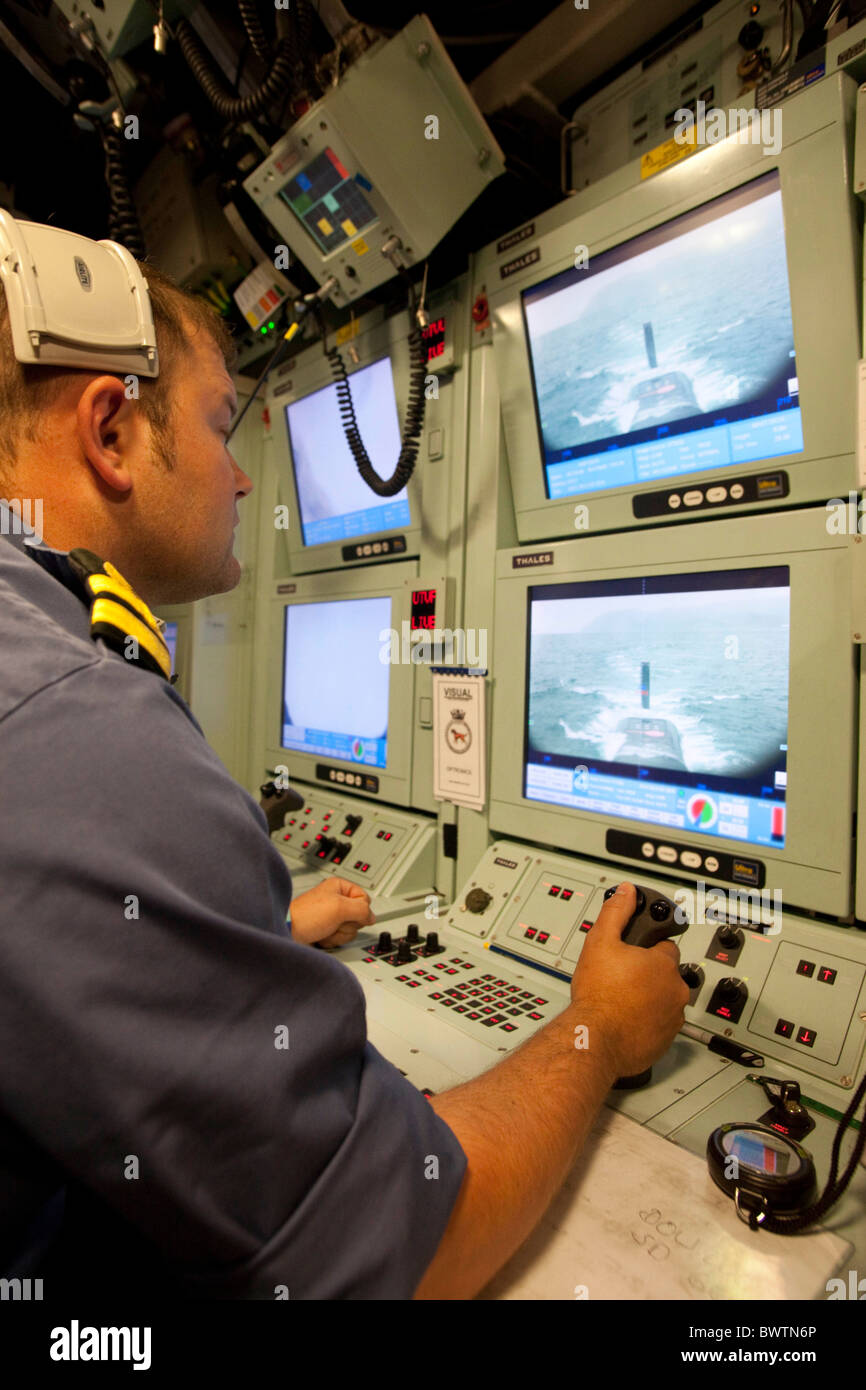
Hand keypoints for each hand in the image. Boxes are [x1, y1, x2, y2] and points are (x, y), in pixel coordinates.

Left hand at [290, 877, 375, 947]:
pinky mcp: (327, 930)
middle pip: (359, 916)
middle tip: (333, 921)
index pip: (365, 899)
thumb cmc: (306, 916)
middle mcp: (336, 900)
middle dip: (347, 923)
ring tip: (325, 929)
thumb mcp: (339, 907)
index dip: (359, 909)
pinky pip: (341, 938)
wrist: (287, 933)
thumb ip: (362, 910)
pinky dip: (332, 940)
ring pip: (351, 929)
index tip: (347, 913)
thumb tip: (372, 917)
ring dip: (339, 933)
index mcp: (340, 887)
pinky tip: (322, 936)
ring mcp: (332, 917)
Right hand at [570, 882, 688, 1076]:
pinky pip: (661, 1025)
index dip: (646, 948)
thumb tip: (627, 892)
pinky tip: (627, 1020)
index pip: (665, 946)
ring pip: (665, 1000)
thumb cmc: (599, 996)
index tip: (631, 955)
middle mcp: (676, 990)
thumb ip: (616, 912)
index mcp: (664, 963)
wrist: (594, 1039)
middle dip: (648, 974)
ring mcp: (673, 1017)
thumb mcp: (601, 941)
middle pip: (666, 974)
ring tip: (622, 1000)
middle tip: (622, 978)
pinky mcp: (666, 1040)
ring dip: (650, 998)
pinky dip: (648, 1022)